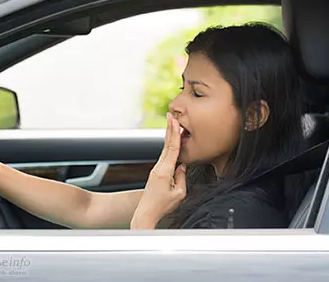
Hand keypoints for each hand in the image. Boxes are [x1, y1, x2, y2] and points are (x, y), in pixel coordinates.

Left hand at [130, 113, 186, 228]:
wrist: (145, 214)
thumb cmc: (162, 207)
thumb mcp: (179, 194)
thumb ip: (181, 177)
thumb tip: (182, 166)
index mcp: (164, 171)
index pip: (172, 149)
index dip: (175, 134)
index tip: (175, 121)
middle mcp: (158, 168)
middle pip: (166, 145)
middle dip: (170, 129)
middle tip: (171, 115)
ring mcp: (156, 170)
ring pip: (165, 150)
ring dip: (169, 136)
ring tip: (173, 124)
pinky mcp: (156, 174)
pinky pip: (164, 157)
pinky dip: (169, 147)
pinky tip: (172, 143)